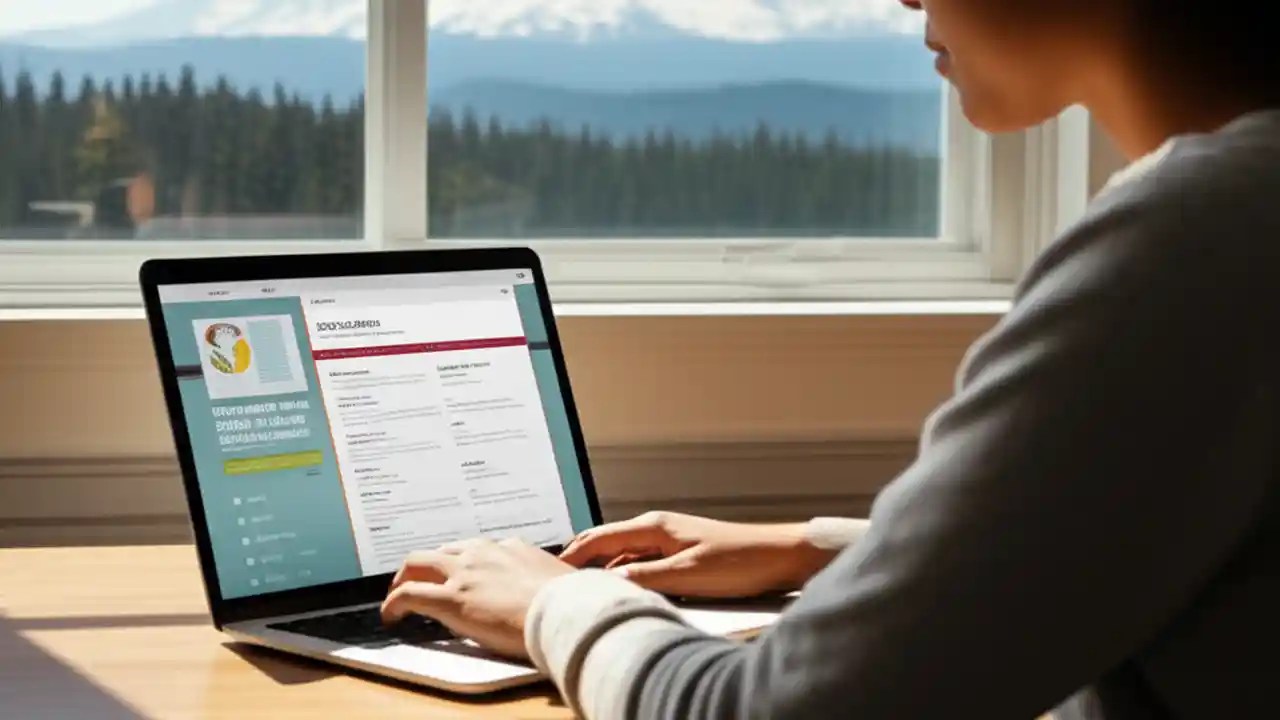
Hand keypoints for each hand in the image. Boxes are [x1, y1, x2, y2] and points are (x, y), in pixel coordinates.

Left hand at [381, 537, 573, 659]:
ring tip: (397, 596)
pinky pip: (409, 594)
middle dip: (425, 565)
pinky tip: (392, 616)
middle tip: (418, 580)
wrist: (566, 612)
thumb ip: (543, 580)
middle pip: (440, 550)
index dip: (460, 563)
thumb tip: (550, 590)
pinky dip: (394, 603)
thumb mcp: (559, 579)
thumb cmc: (571, 602)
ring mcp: (465, 573)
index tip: (457, 575)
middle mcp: (484, 553)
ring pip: (417, 562)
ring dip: (403, 578)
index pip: (475, 549)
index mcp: (511, 548)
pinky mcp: (451, 598)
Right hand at [559, 512, 836, 598]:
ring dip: (605, 571)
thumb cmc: (738, 561)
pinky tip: (624, 592)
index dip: (573, 554)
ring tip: (585, 591)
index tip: (549, 571)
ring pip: (625, 556)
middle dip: (583, 560)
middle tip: (558, 582)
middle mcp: (658, 529)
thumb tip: (605, 583)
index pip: (600, 537)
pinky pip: (643, 565)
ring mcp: (670, 541)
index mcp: (654, 527)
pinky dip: (627, 576)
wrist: (779, 556)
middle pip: (608, 544)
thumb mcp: (686, 575)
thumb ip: (644, 578)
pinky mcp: (682, 556)